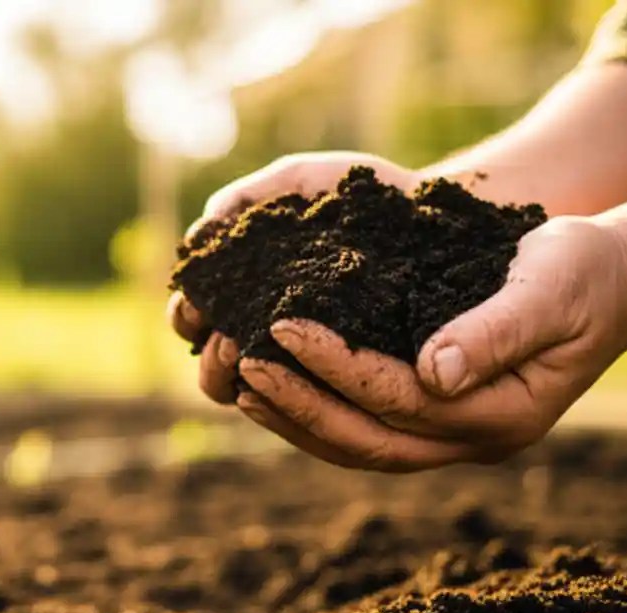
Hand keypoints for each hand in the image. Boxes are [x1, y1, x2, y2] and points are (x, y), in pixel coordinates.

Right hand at [168, 151, 419, 403]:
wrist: (438, 214)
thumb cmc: (367, 196)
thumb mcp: (308, 182)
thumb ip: (252, 197)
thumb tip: (199, 236)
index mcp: (244, 293)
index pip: (194, 320)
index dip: (187, 316)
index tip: (198, 307)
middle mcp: (267, 337)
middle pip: (214, 373)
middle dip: (212, 359)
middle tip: (230, 340)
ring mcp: (307, 368)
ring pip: (255, 401)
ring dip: (245, 386)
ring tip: (257, 360)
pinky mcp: (354, 388)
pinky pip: (314, 415)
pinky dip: (293, 402)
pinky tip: (300, 380)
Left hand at [234, 216, 626, 470]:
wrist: (613, 281)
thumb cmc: (583, 272)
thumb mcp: (551, 287)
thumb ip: (497, 331)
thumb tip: (435, 374)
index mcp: (504, 414)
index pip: (400, 399)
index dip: (338, 366)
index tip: (285, 327)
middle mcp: (476, 441)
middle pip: (371, 441)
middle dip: (302, 405)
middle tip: (246, 365)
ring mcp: (456, 438)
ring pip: (362, 448)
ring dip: (300, 422)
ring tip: (245, 384)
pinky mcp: (439, 419)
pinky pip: (368, 432)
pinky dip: (319, 417)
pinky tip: (279, 389)